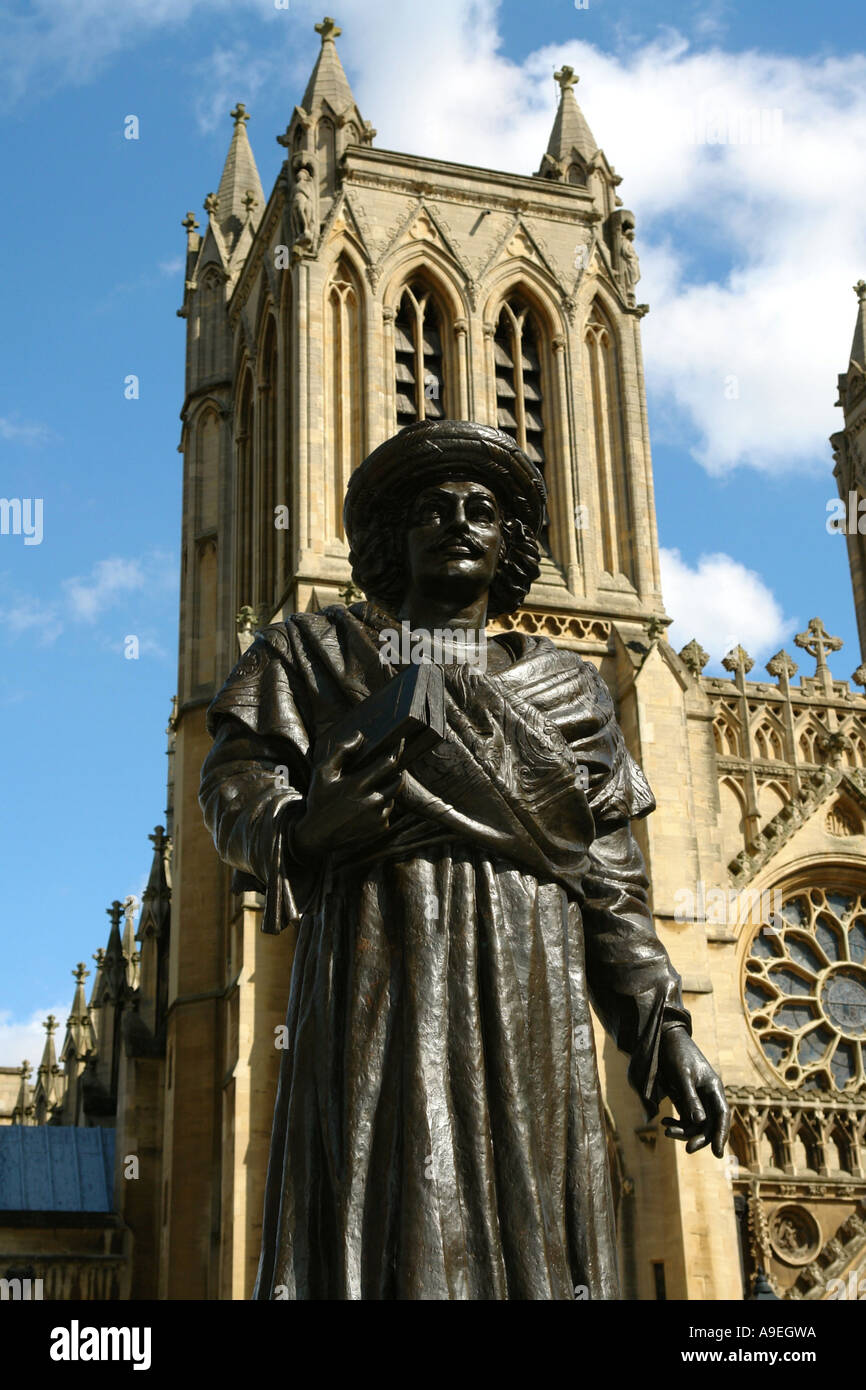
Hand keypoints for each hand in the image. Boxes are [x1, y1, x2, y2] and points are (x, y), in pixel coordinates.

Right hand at [293, 732, 404, 857]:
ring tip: (371, 789)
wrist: (318, 836)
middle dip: (396, 771)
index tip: (399, 744)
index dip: (396, 751)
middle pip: (398, 779)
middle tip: (390, 766)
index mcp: (358, 784)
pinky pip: (388, 811)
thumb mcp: (323, 773)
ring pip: (393, 795)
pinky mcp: (381, 828)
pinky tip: (366, 807)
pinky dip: (382, 806)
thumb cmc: (320, 801)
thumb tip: (359, 735)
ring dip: (387, 790)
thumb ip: (341, 752)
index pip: (388, 763)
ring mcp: (378, 816)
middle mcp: (372, 800)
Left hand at [658, 1027, 729, 1157]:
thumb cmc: (676, 1054)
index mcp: (713, 1087)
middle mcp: (708, 1095)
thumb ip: (690, 1098)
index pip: (722, 1115)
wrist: (665, 1039)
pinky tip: (663, 1122)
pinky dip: (676, 1123)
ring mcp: (697, 1098)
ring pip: (696, 1124)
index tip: (718, 1154)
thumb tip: (699, 1122)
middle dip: (699, 1137)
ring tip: (666, 1129)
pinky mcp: (686, 1099)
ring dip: (683, 1130)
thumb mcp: (682, 1075)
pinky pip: (685, 1118)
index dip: (722, 1135)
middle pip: (709, 1124)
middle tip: (687, 1149)